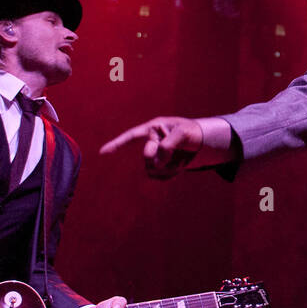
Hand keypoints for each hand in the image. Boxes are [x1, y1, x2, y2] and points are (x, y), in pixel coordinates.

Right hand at [99, 116, 234, 178]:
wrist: (204, 144)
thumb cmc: (193, 133)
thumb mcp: (183, 133)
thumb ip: (168, 145)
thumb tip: (156, 163)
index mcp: (153, 129)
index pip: (132, 137)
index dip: (117, 144)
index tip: (102, 153)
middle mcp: (152, 143)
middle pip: (147, 158)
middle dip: (161, 159)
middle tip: (176, 153)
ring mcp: (156, 156)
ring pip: (152, 171)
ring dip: (168, 169)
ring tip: (181, 160)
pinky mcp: (161, 168)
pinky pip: (160, 178)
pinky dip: (171, 175)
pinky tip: (180, 167)